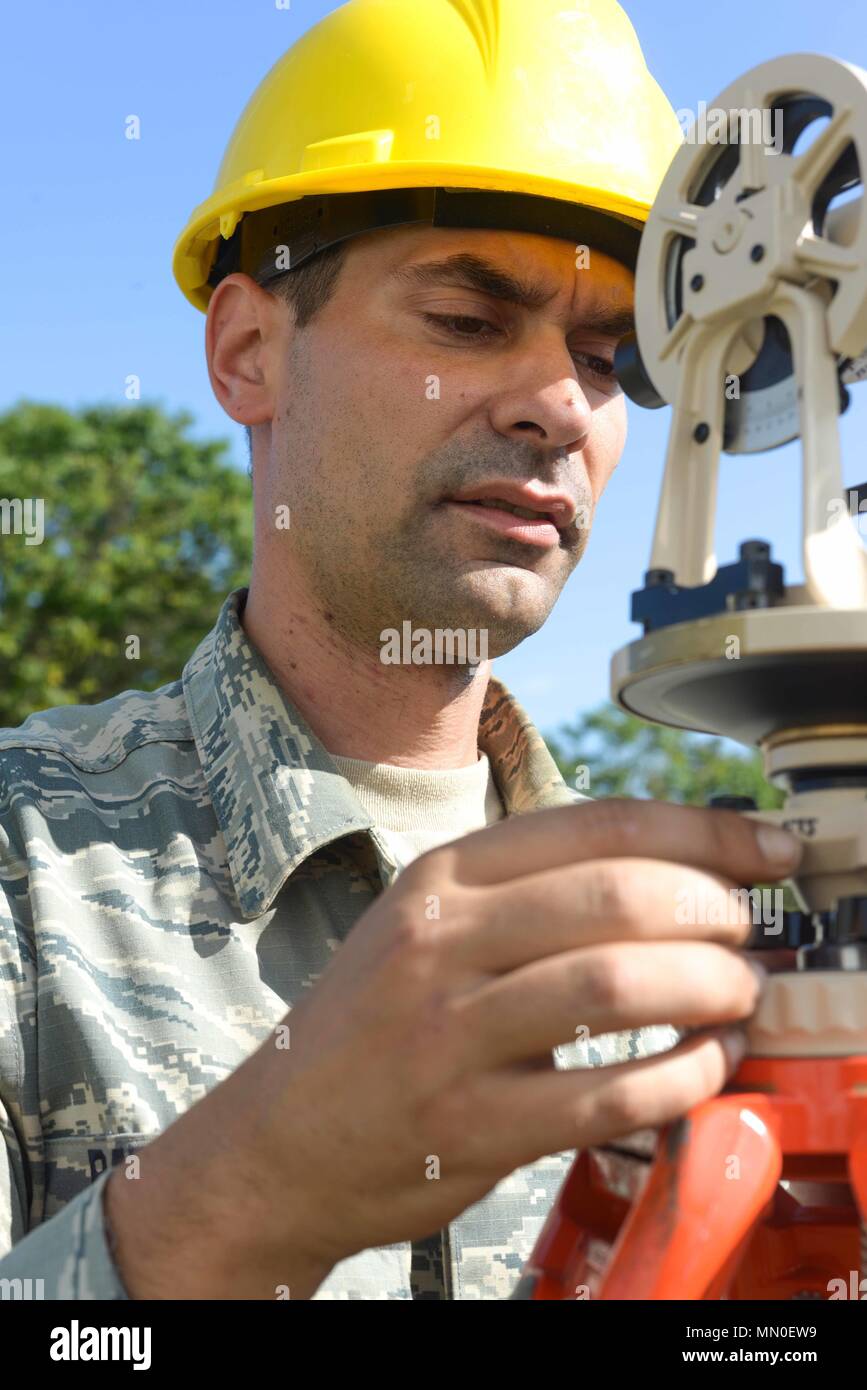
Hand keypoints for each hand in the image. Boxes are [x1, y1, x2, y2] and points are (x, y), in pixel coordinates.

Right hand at [106, 798, 800, 1297]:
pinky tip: (707, 1066)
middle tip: (749, 932)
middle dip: (713, 910)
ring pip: (616, 986)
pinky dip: (683, 1077)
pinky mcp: (471, 1126)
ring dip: (708, 988)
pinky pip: (608, 1095)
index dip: (702, 831)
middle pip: (615, 898)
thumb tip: (675, 869)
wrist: (279, 1140)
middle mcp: (439, 943)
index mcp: (440, 877)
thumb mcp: (425, 924)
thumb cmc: (372, 1023)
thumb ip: (528, 890)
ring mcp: (449, 1035)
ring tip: (739, 994)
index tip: (768, 848)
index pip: (596, 825)